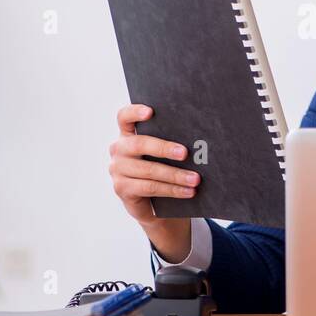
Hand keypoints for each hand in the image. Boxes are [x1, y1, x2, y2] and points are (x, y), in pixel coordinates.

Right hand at [109, 103, 194, 261]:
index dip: (135, 112)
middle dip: (164, 148)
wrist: (152, 203)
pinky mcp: (121, 188)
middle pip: (139, 144)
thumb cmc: (161, 169)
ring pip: (149, 170)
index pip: (124, 117)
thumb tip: (198, 140)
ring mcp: (117, 169)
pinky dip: (172, 190)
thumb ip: (170, 142)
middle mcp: (119, 149)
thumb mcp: (163, 154)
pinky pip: (149, 187)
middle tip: (185, 153)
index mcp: (128, 134)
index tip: (150, 112)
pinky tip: (188, 191)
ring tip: (195, 179)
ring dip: (175, 175)